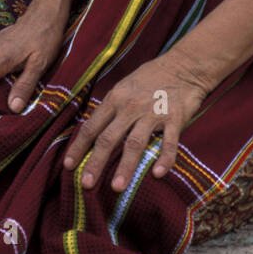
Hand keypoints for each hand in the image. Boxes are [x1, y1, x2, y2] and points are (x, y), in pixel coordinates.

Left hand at [63, 54, 209, 191]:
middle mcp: (131, 107)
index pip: (92, 126)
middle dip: (96, 162)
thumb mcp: (125, 87)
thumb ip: (112, 108)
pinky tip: (157, 174)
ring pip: (135, 143)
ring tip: (117, 187)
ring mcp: (153, 113)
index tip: (68, 166)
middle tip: (86, 184)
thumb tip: (95, 132)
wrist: (184, 66)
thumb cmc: (150, 78)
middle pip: (109, 138)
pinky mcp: (175, 118)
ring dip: (125, 167)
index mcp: (116, 99)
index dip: (79, 147)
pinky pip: (169, 142)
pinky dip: (164, 159)